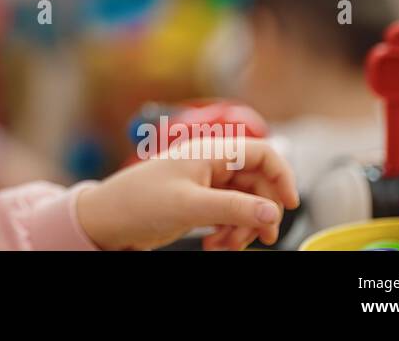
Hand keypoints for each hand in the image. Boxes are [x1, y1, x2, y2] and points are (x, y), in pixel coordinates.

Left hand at [75, 138, 298, 250]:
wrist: (107, 219)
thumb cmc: (139, 202)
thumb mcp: (189, 206)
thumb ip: (233, 208)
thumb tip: (272, 212)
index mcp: (211, 152)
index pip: (263, 153)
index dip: (283, 176)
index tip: (291, 205)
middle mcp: (212, 165)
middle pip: (259, 184)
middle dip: (260, 213)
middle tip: (256, 239)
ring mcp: (206, 185)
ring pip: (246, 204)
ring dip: (243, 228)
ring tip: (224, 246)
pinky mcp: (199, 204)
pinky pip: (230, 216)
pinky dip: (229, 233)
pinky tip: (214, 244)